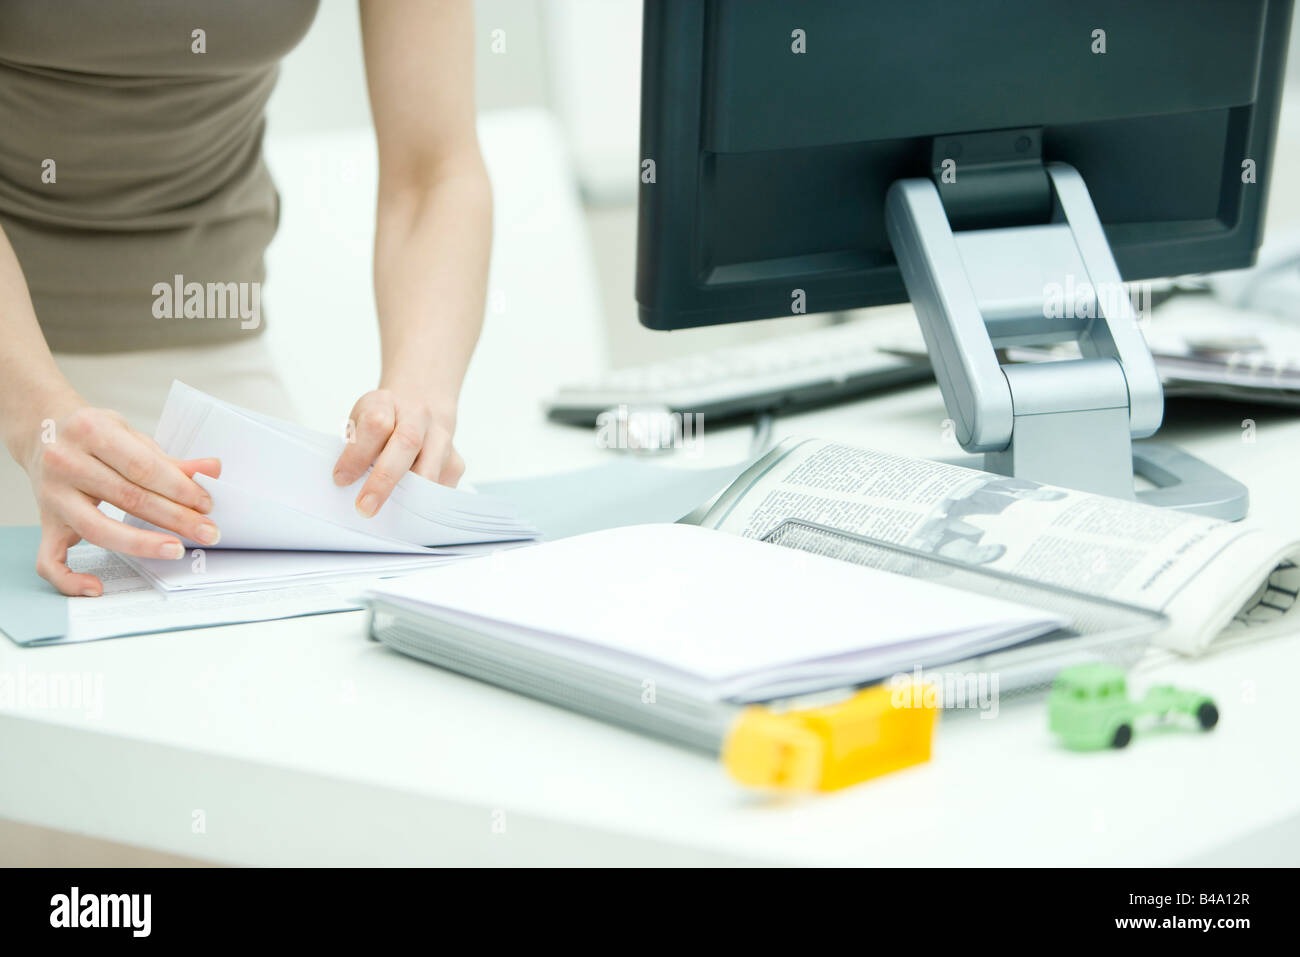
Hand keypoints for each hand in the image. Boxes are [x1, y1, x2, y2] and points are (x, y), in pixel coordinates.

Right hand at [19, 403, 222, 596]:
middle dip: (174, 518)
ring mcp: (52, 496)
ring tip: (176, 550)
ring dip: (141, 544)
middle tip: (207, 532)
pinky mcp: (44, 522)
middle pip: (127, 498)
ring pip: (97, 529)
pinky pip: (49, 560)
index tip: (206, 505)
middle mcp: (65, 462)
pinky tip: (96, 587)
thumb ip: (168, 460)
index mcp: (90, 431)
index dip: (178, 488)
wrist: (40, 432)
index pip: (142, 466)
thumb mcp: (129, 435)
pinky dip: (69, 579)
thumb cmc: (93, 435)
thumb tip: (212, 469)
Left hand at [332, 388, 463, 516]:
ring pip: (430, 469)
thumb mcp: (358, 424)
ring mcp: (442, 438)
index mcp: (386, 402)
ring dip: (407, 497)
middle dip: (384, 479)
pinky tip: (407, 510)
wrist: (420, 410)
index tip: (341, 479)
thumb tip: (350, 486)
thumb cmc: (382, 424)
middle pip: (407, 442)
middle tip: (365, 507)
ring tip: (388, 515)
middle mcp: (418, 415)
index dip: (357, 453)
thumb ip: (354, 449)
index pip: (375, 423)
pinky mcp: (456, 463)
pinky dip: (422, 504)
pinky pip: (440, 489)